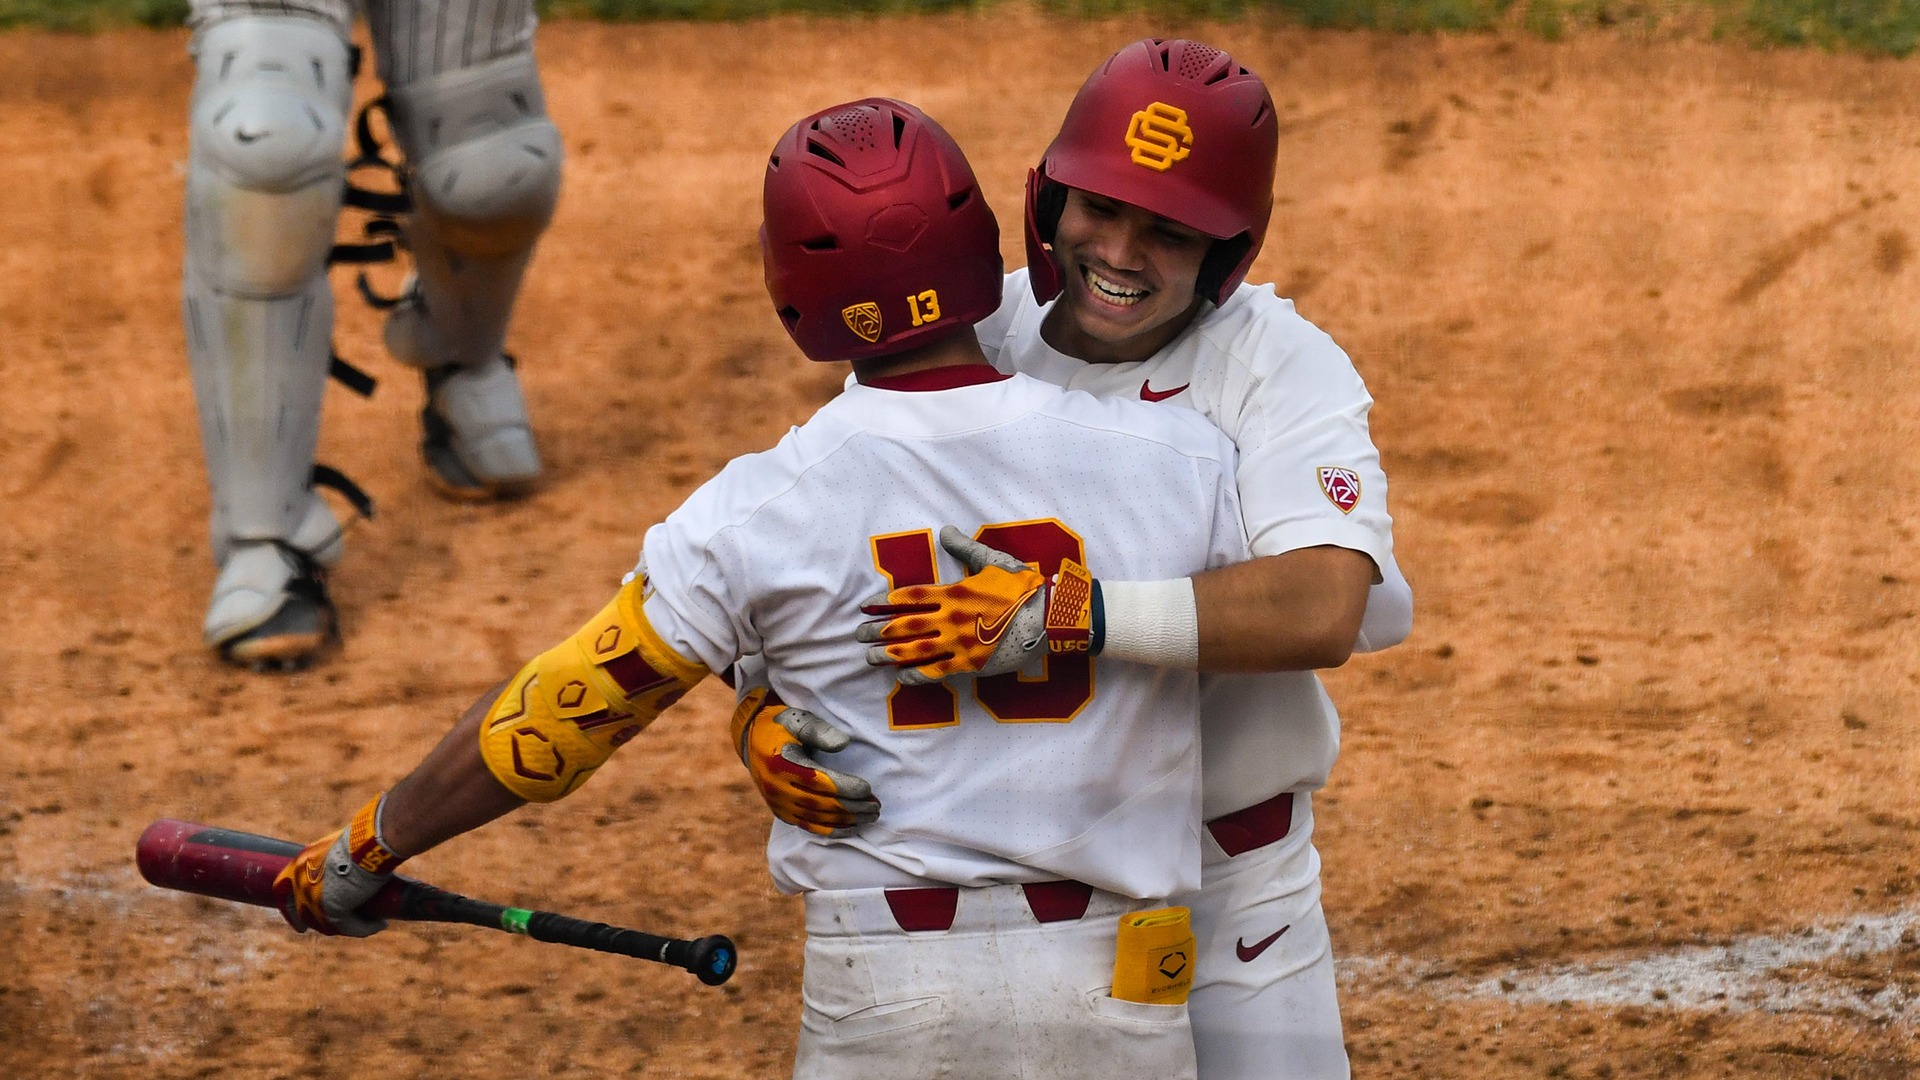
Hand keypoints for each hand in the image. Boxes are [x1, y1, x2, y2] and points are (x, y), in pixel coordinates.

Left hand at [272, 794, 404, 936]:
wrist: (369, 844)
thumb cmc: (362, 840)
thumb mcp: (338, 849)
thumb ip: (332, 864)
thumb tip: (347, 874)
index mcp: (300, 863)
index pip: (281, 889)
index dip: (288, 906)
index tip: (297, 917)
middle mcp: (301, 883)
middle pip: (301, 913)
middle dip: (313, 923)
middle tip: (328, 928)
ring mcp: (314, 899)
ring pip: (326, 924)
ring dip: (346, 926)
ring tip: (365, 924)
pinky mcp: (333, 910)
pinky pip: (348, 926)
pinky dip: (364, 928)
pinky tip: (377, 924)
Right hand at [729, 678, 877, 837]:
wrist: (751, 740)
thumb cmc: (781, 726)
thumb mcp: (798, 720)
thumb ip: (818, 730)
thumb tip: (843, 744)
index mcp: (781, 763)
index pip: (818, 781)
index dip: (844, 787)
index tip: (867, 789)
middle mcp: (777, 788)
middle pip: (820, 804)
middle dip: (851, 808)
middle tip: (876, 807)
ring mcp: (778, 803)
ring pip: (816, 819)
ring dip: (846, 821)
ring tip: (870, 817)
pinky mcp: (781, 813)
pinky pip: (809, 827)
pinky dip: (832, 830)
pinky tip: (852, 828)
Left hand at [857, 526, 1095, 684]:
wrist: (1050, 616)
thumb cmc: (1022, 586)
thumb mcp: (993, 560)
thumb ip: (965, 548)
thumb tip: (946, 531)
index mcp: (954, 592)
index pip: (909, 598)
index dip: (883, 603)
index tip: (865, 608)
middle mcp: (952, 618)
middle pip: (905, 626)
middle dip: (878, 631)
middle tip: (858, 636)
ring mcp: (961, 643)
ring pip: (916, 651)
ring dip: (890, 655)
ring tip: (870, 658)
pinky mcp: (972, 663)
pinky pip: (938, 672)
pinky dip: (916, 676)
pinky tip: (900, 678)